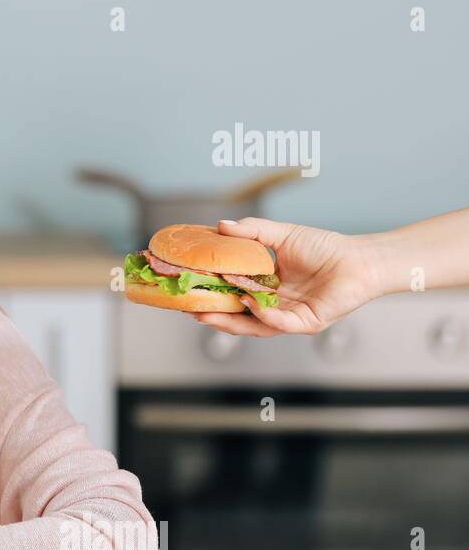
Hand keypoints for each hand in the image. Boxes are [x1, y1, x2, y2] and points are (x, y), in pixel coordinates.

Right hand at [191, 217, 380, 336]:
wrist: (360, 259)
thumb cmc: (326, 247)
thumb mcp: (281, 235)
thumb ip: (251, 232)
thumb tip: (221, 225)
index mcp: (267, 287)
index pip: (233, 292)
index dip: (212, 291)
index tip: (189, 286)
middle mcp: (275, 305)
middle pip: (237, 314)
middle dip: (212, 313)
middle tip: (188, 308)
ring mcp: (288, 316)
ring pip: (252, 324)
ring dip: (229, 321)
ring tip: (205, 314)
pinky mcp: (305, 323)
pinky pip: (278, 322)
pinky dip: (262, 313)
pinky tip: (249, 302)